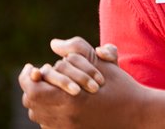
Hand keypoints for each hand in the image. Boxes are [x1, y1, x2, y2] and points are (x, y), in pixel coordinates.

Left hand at [19, 54, 145, 128]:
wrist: (137, 115)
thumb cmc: (120, 87)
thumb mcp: (101, 63)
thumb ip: (76, 49)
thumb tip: (54, 43)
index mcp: (70, 99)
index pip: (33, 89)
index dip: (27, 77)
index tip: (32, 68)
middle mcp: (64, 118)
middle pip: (31, 103)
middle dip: (32, 88)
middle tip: (37, 76)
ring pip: (37, 116)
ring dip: (38, 101)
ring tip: (47, 89)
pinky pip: (48, 125)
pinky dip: (48, 113)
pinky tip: (58, 103)